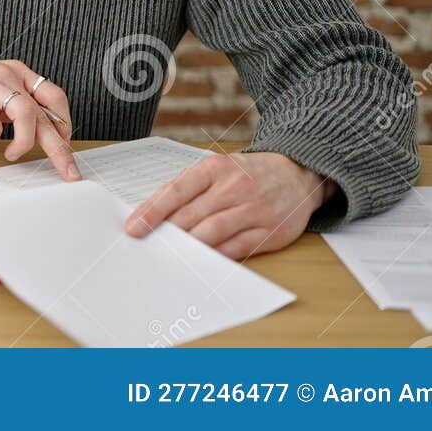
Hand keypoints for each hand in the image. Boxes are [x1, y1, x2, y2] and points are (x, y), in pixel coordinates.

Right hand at [0, 59, 77, 179]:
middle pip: (45, 112)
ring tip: (11, 153)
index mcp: (18, 73)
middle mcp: (8, 74)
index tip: (65, 146)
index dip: (64, 123)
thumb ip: (16, 108)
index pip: (55, 96)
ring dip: (23, 142)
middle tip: (67, 170)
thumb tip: (45, 135)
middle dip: (59, 147)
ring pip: (26, 114)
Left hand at [124, 151, 335, 259]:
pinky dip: (216, 256)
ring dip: (187, 246)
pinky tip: (200, 261)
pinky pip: (237, 247)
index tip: (133, 227)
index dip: (152, 211)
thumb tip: (153, 212)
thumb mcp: (217, 169)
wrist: (298, 174)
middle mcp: (234, 187)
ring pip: (212, 232)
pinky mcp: (269, 231)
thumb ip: (188, 188)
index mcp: (215, 169)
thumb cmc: (248, 174)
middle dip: (166, 233)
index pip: (176, 191)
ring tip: (168, 256)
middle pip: (191, 215)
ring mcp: (253, 210)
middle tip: (146, 246)